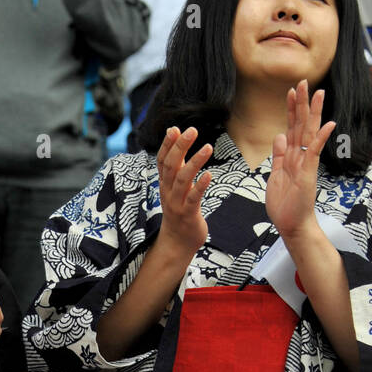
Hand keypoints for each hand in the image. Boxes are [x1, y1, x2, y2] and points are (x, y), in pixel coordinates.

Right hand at [155, 125, 211, 262]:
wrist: (177, 242)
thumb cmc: (180, 209)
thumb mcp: (175, 186)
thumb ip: (176, 163)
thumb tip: (173, 135)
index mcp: (164, 184)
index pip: (162, 161)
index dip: (167, 145)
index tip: (174, 129)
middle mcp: (168, 192)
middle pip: (171, 166)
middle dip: (180, 147)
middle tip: (192, 130)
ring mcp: (176, 204)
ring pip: (182, 180)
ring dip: (194, 162)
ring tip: (208, 147)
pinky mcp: (188, 214)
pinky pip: (193, 198)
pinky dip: (200, 186)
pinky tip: (209, 175)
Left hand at [265, 80, 336, 242]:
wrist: (292, 225)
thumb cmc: (285, 204)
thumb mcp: (276, 174)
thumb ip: (278, 155)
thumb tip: (279, 136)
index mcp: (291, 156)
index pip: (292, 127)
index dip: (291, 109)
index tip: (291, 90)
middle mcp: (300, 156)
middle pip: (301, 124)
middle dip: (302, 103)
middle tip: (304, 81)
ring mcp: (305, 164)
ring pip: (309, 133)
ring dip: (313, 113)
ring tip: (318, 92)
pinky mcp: (308, 173)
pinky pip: (315, 152)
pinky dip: (321, 138)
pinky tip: (328, 124)